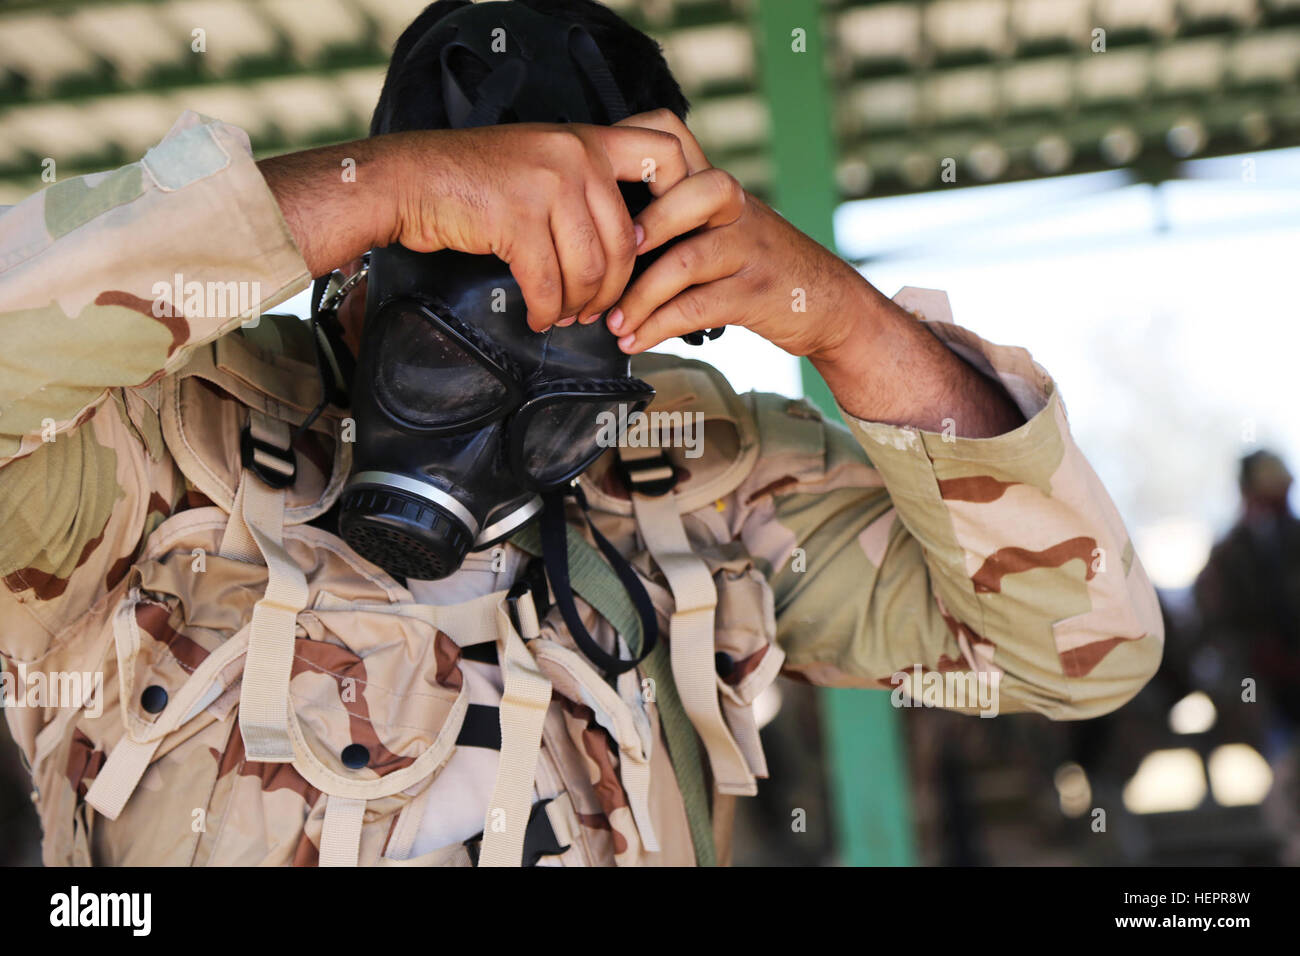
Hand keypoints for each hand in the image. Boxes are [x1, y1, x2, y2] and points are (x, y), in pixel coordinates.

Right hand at [385, 123, 689, 330]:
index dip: (676, 206)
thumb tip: (625, 241)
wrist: (407, 179)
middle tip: (595, 312)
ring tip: (561, 315)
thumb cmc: (471, 180)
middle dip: (613, 289)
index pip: (666, 157)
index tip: (654, 250)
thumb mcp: (539, 163)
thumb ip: (584, 187)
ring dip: (577, 304)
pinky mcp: (517, 218)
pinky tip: (536, 315)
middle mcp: (574, 155)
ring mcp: (546, 184)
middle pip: (625, 240)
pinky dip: (544, 308)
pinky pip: (549, 281)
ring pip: (590, 268)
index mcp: (587, 140)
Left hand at [599, 109, 869, 360]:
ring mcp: (748, 249)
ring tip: (611, 321)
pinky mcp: (754, 293)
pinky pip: (698, 307)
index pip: (672, 134)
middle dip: (640, 227)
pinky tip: (636, 339)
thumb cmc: (759, 263)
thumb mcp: (723, 224)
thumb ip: (675, 214)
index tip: (591, 181)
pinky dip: (658, 327)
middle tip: (600, 262)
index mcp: (715, 185)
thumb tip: (598, 228)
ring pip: (685, 260)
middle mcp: (735, 207)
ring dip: (639, 296)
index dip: (630, 142)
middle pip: (689, 192)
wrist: (828, 301)